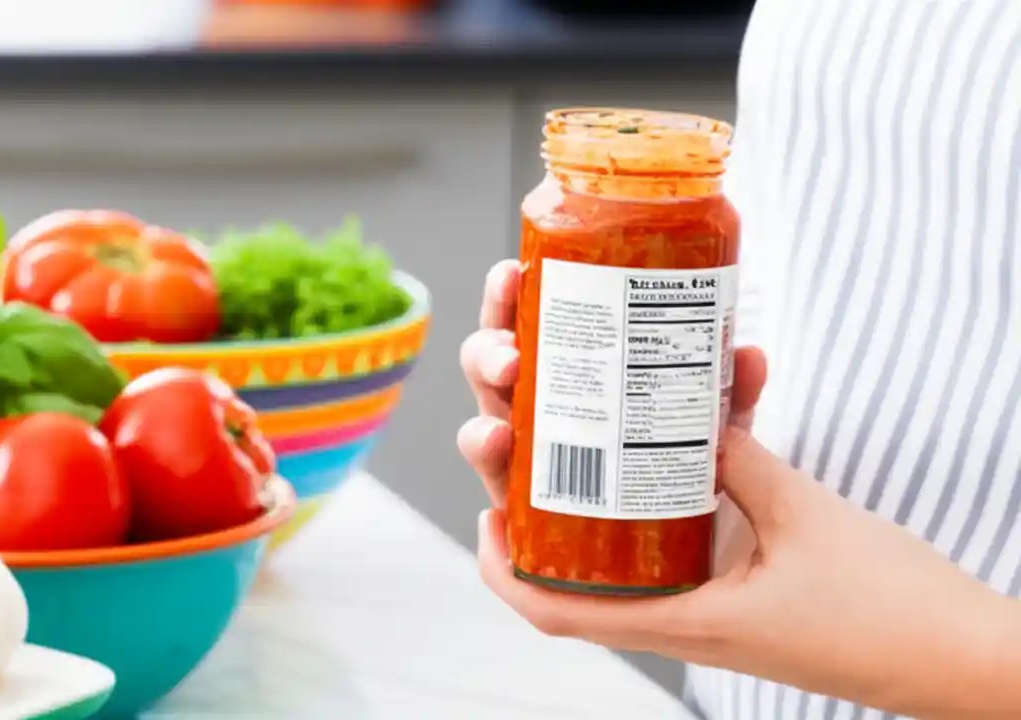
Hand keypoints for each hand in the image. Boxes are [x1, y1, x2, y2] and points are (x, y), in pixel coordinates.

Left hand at [458, 260, 1020, 718]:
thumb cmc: (890, 610)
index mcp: (674, 611)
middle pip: (570, 523)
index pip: (552, 605)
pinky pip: (702, 475)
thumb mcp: (803, 523)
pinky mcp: (743, 538)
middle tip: (514, 363)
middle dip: (527, 439)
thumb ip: (737, 461)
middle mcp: (674, 589)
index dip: (502, 558)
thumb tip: (684, 406)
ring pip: (628, 486)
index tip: (483, 501)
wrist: (965, 648)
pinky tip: (731, 361)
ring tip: (606, 337)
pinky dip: (705, 422)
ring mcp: (705, 563)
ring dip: (608, 413)